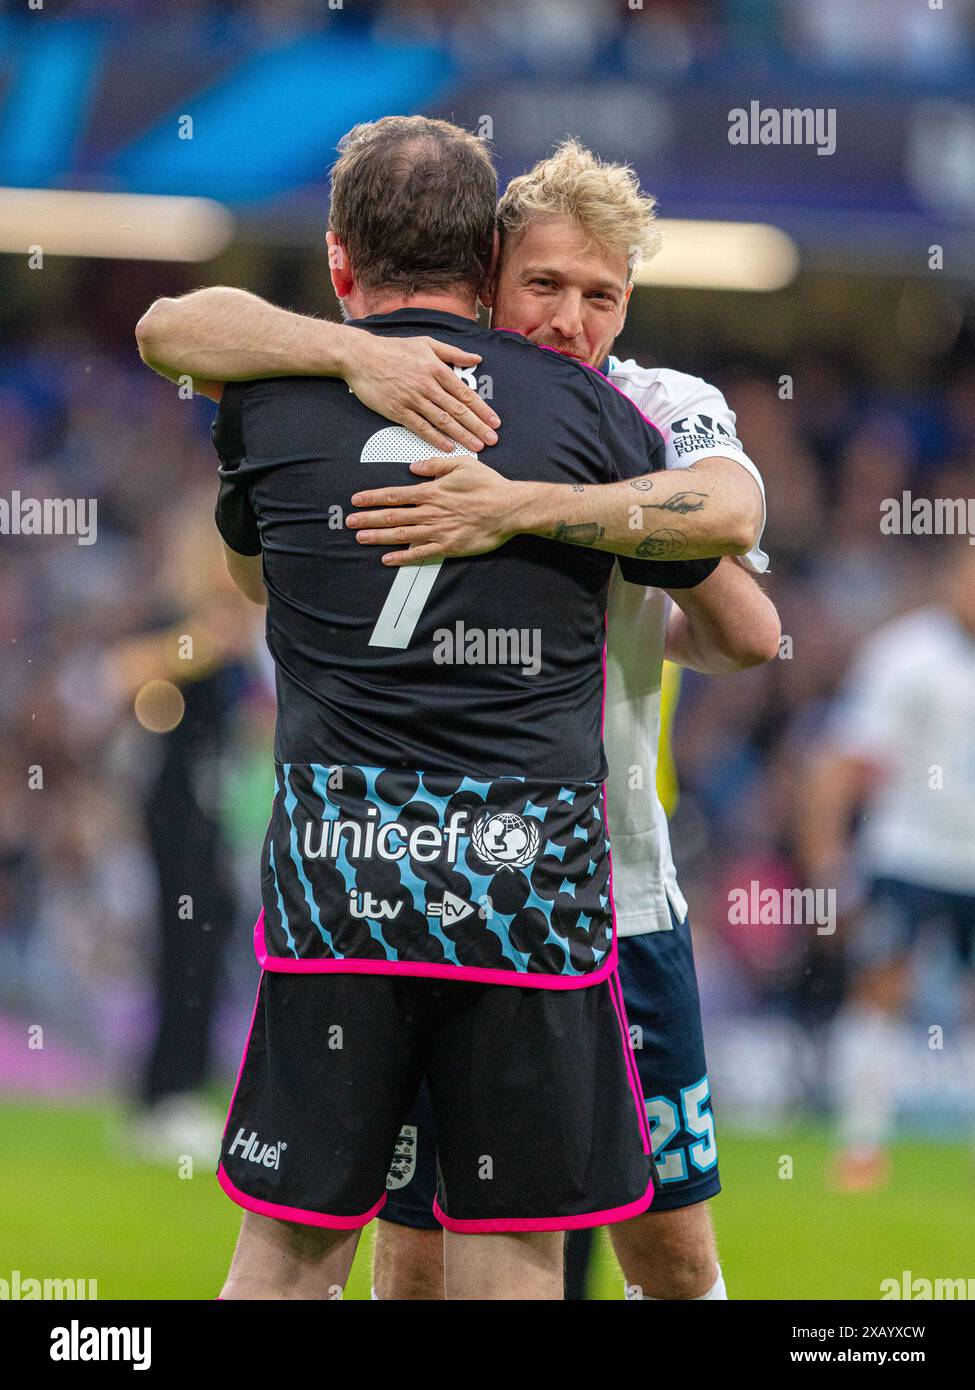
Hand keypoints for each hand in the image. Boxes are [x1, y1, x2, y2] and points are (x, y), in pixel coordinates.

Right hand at [342, 330, 499, 452]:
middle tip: (492, 439)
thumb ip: (453, 353)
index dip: (482, 409)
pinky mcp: (398, 410)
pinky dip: (435, 438)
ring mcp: (412, 399)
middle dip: (477, 426)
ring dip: (461, 435)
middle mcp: (427, 385)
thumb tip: (476, 358)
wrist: (361, 356)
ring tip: (476, 446)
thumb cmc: (394, 349)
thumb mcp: (426, 344)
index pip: (464, 392)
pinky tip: (448, 446)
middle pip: (457, 409)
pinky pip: (420, 427)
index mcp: (436, 368)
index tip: (494, 421)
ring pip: (442, 420)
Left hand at [346, 455, 525, 564]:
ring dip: (379, 537)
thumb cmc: (489, 486)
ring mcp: (437, 531)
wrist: (508, 509)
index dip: (373, 498)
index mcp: (432, 492)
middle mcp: (430, 512)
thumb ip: (436, 464)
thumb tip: (414, 467)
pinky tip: (387, 559)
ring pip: (401, 535)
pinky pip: (419, 554)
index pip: (395, 495)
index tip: (357, 500)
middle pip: (392, 516)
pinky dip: (402, 558)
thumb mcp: (462, 465)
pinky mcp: (447, 547)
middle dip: (368, 518)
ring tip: (361, 538)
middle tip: (350, 522)